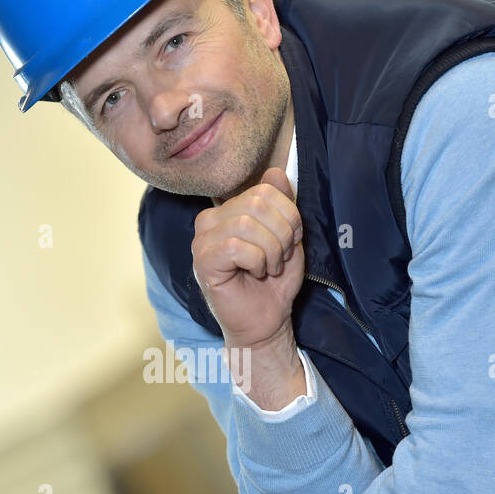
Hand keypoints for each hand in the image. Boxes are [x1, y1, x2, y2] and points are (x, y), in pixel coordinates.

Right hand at [191, 168, 304, 348]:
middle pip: (257, 203)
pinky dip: (257, 261)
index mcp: (228, 210)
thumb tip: (275, 172)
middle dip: (281, 233)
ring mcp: (202, 241)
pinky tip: (256, 273)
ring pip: (246, 224)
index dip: (289, 213)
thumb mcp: (287, 236)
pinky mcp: (203, 261)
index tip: (292, 239)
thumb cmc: (274, 282)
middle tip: (280, 257)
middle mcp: (210, 220)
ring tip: (270, 267)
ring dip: (271, 250)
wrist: (266, 321)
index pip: (265, 189)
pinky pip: (236, 246)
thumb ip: (282, 204)